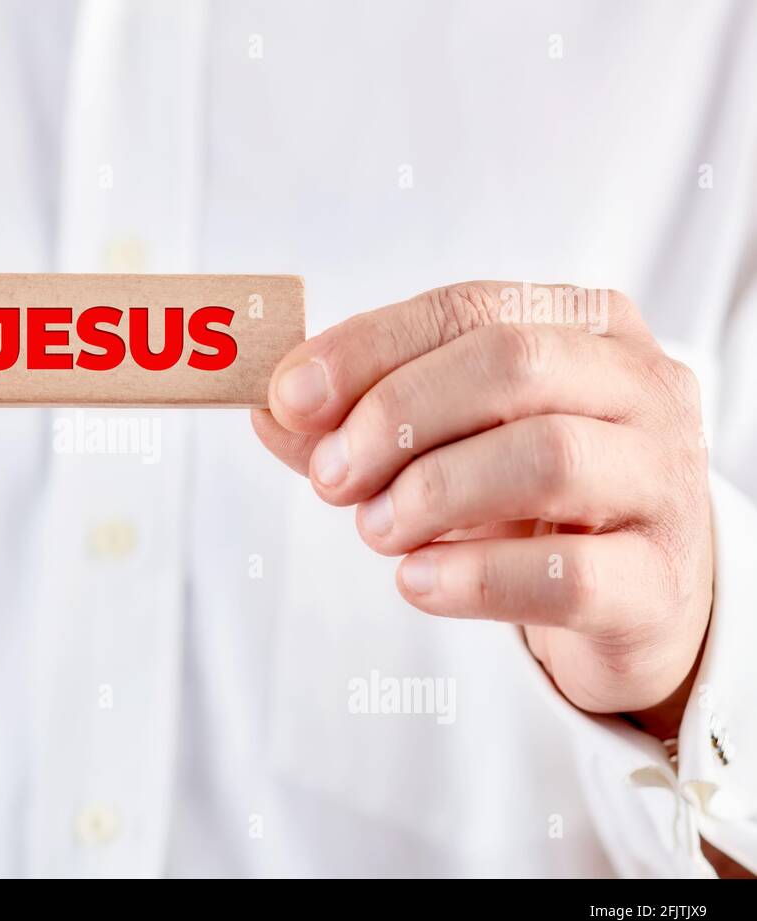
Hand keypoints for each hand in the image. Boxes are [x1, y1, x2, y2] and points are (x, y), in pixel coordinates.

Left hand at [253, 282, 712, 735]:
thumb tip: (269, 410)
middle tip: (331, 478)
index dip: (367, 348)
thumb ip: (359, 424)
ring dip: (432, 492)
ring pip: (547, 458)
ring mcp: (663, 483)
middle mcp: (640, 388)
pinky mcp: (661, 583)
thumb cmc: (532, 501)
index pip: (467, 309)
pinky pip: (566, 574)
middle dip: (396, 416)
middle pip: (510, 364)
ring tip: (375, 530)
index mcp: (585, 328)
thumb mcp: (449, 444)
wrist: (638, 599)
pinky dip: (473, 577)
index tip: (290, 396)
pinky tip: (416, 581)